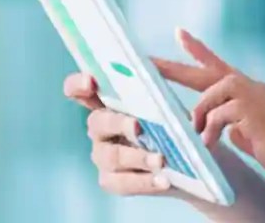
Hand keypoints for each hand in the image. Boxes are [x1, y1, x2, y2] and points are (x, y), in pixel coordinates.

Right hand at [63, 73, 180, 199]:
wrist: (186, 162)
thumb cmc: (174, 123)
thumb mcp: (172, 103)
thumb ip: (165, 94)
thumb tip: (178, 100)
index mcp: (109, 101)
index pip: (79, 90)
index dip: (78, 84)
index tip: (90, 82)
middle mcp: (100, 127)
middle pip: (97, 122)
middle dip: (117, 123)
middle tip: (138, 127)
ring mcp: (103, 155)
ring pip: (111, 156)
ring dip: (137, 157)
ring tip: (160, 160)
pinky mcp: (112, 180)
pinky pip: (122, 182)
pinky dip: (144, 182)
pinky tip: (163, 180)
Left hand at [151, 29, 264, 218]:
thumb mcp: (262, 141)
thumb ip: (242, 129)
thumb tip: (223, 127)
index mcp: (259, 95)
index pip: (224, 68)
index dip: (200, 52)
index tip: (181, 35)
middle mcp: (258, 91)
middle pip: (209, 72)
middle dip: (176, 68)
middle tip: (149, 64)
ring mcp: (258, 100)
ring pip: (213, 92)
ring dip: (201, 114)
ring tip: (202, 138)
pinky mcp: (256, 115)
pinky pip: (219, 115)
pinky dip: (212, 131)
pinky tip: (215, 146)